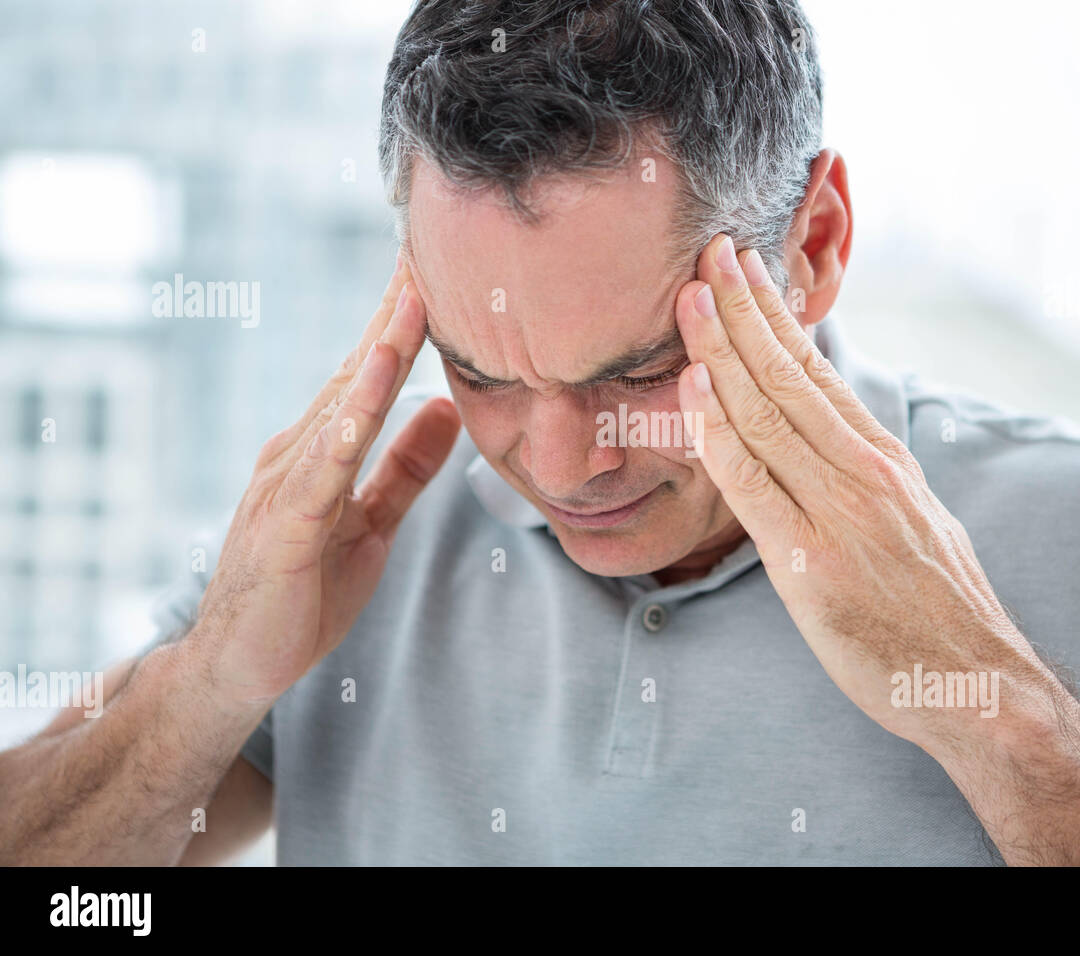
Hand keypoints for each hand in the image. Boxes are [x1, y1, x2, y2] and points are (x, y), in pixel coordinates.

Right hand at [190, 256, 460, 707]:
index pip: (372, 373)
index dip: (405, 321)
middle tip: (424, 246)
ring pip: (340, 409)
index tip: (436, 267)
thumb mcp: (373, 523)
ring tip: (412, 301)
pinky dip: (345, 430)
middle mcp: (300, 452)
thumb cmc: (302, 591)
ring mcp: (287, 486)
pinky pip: (321, 473)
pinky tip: (370, 396)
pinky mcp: (285, 530)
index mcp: (324, 449)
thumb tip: (446, 408)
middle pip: (356, 371)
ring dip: (378, 354)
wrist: (238, 664)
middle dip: (393, 310)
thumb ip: (406, 469)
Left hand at [675, 235, 1051, 749]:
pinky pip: (754, 485)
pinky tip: (695, 390)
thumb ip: (865, 473)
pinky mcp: (809, 562)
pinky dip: (720, 432)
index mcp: (884, 456)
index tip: (743, 267)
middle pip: (789, 374)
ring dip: (723, 350)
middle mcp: (864, 470)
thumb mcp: (915, 517)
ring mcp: (838, 511)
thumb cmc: (939, 606)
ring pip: (768, 414)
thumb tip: (826, 436)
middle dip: (741, 308)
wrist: (978, 685)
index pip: (818, 368)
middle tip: (708, 249)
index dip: (774, 313)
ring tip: (691, 296)